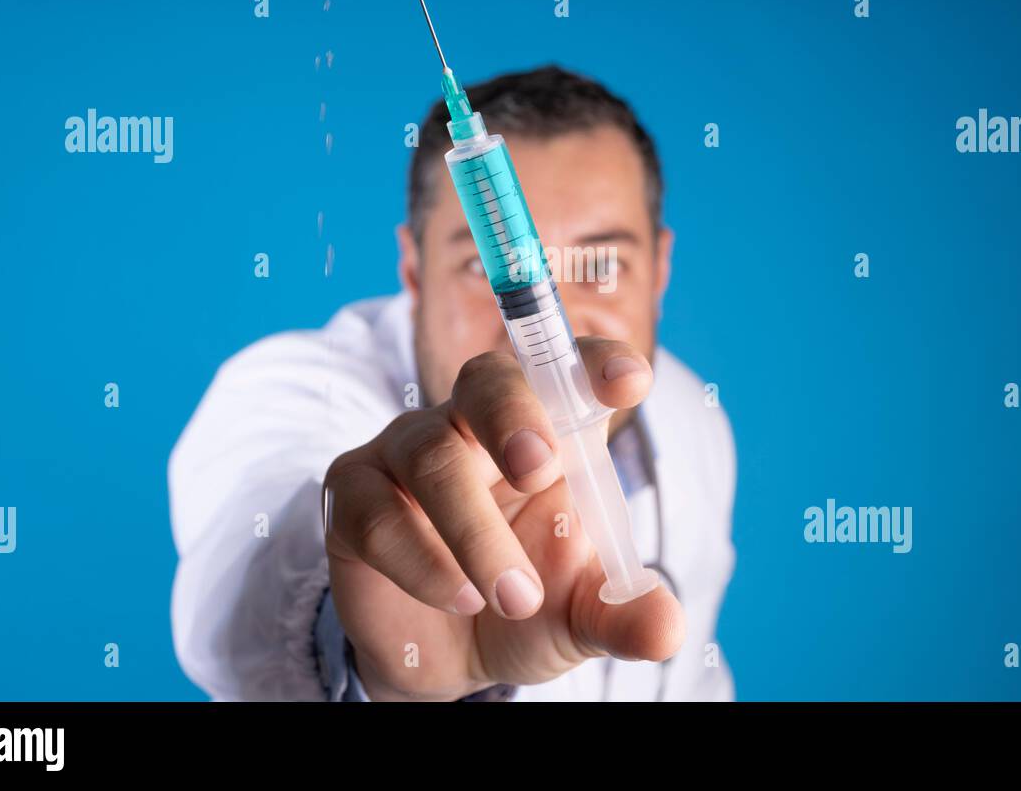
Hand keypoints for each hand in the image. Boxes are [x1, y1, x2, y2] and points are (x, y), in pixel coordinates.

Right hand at [321, 337, 685, 699]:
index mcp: (547, 430)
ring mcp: (407, 451)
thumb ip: (622, 614)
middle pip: (486, 380)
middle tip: (541, 467)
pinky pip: (379, 513)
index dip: (596, 363)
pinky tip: (458, 598)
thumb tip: (667, 629)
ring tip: (514, 598)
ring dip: (475, 532)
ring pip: (434, 458)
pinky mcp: (354, 495)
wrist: (448, 658)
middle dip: (514, 416)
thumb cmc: (524, 604)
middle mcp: (473, 423)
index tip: (628, 382)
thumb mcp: (581, 615)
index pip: (568, 369)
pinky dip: (424, 562)